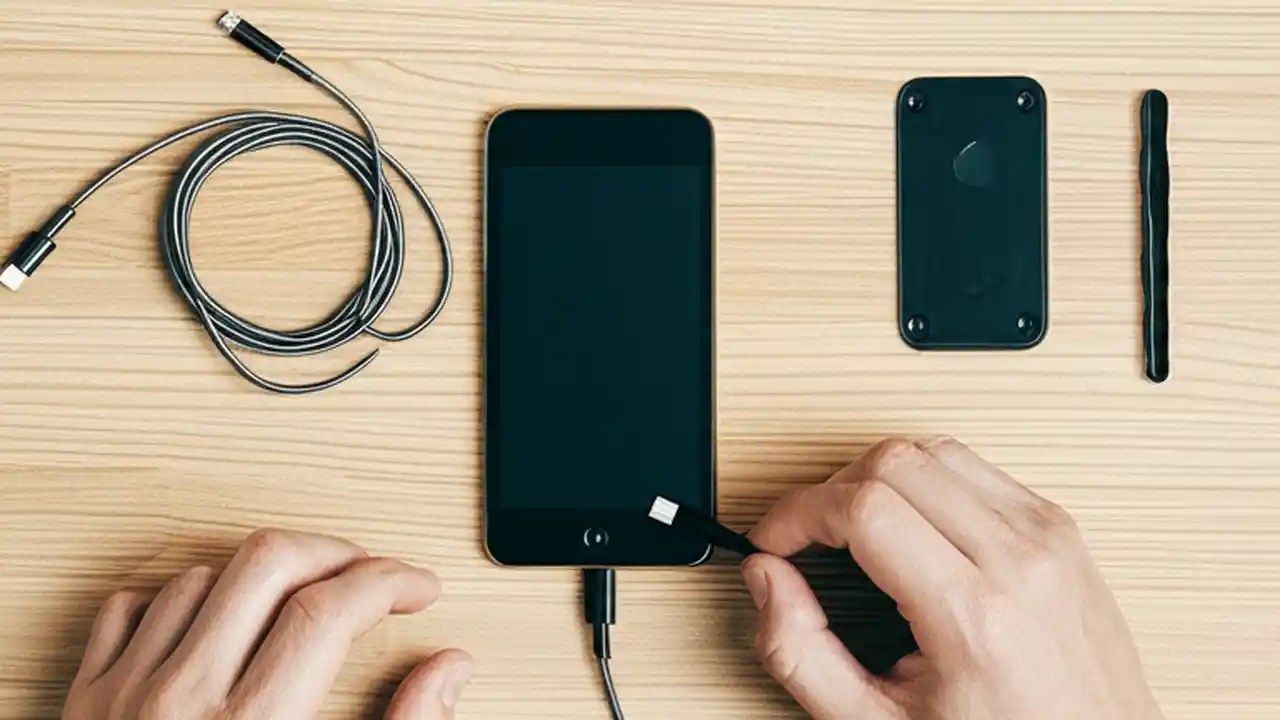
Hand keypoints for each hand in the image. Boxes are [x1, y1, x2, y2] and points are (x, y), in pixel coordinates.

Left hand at [63, 529, 471, 719]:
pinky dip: (178, 598)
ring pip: (200, 575)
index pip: (332, 608)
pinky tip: (214, 619)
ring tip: (297, 601)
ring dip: (261, 577)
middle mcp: (181, 700)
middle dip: (335, 552)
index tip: (416, 588)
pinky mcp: (84, 703)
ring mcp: (123, 695)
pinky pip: (129, 609)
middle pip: (268, 563)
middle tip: (367, 574)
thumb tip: (449, 670)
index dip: (390, 580)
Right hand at [742, 438, 1163, 719]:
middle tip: (806, 536)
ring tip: (853, 529)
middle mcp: (1020, 559)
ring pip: (932, 449)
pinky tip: (908, 527)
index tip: (775, 540)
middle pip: (894, 461)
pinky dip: (924, 482)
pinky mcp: (1059, 527)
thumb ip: (802, 654)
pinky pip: (974, 467)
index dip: (797, 513)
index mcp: (974, 614)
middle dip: (829, 490)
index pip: (864, 508)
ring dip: (876, 477)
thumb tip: (767, 577)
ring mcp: (1047, 536)